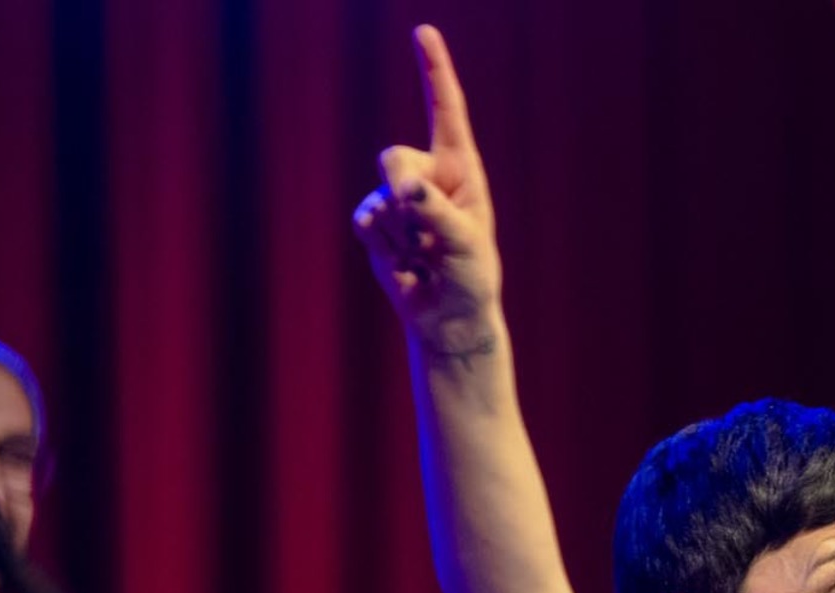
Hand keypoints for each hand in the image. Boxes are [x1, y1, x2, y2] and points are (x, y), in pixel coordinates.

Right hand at [353, 26, 499, 351]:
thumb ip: (436, 213)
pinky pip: (364, 220)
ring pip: (379, 195)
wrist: (448, 318)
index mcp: (461, 168)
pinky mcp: (376, 223)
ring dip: (398, 233)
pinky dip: (380, 244)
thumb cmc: (471, 277)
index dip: (434, 70)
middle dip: (401, 191)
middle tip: (420, 225)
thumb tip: (405, 193)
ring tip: (422, 255)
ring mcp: (399, 198)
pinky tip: (402, 263)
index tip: (423, 31)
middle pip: (394, 157)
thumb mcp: (465, 244)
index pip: (447, 109)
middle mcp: (429, 175)